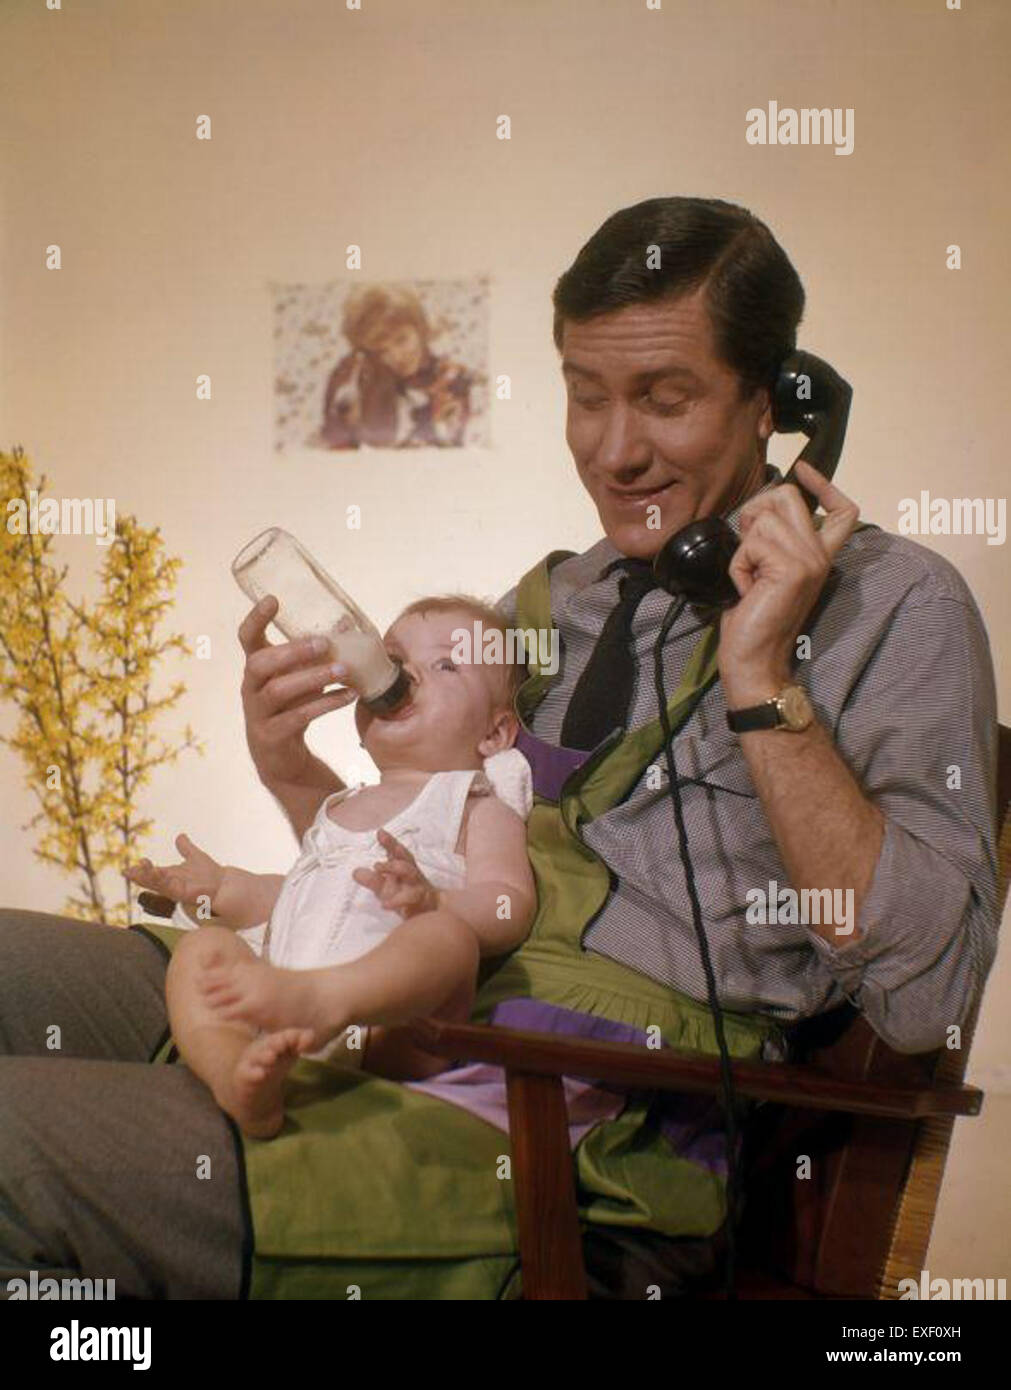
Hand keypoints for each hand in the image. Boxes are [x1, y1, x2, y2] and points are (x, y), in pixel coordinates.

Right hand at [126, 834, 224, 911]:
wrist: (223, 884)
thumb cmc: (209, 874)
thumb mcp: (194, 856)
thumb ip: (186, 847)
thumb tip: (180, 836)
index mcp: (170, 875)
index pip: (151, 873)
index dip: (139, 872)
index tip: (126, 870)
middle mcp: (170, 883)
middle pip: (150, 880)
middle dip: (139, 876)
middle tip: (128, 871)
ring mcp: (176, 889)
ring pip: (157, 884)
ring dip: (148, 877)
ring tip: (139, 869)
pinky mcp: (183, 893)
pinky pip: (170, 887)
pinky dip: (163, 881)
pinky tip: (157, 873)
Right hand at [239, 596, 356, 783]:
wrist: (281, 758)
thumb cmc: (291, 708)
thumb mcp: (301, 678)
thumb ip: (318, 654)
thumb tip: (348, 622)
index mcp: (256, 668)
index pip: (246, 638)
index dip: (255, 619)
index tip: (273, 600)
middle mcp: (250, 687)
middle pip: (260, 663)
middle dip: (292, 651)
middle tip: (325, 643)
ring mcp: (257, 713)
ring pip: (279, 690)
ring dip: (313, 678)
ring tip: (343, 671)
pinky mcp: (271, 735)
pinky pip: (297, 717)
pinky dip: (325, 705)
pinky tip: (348, 696)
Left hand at [352, 829, 439, 918]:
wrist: (432, 912)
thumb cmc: (406, 897)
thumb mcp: (387, 888)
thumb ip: (373, 879)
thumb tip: (355, 872)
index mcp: (405, 869)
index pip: (398, 853)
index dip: (390, 843)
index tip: (380, 833)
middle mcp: (413, 876)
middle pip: (406, 861)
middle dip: (395, 854)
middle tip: (378, 855)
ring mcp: (419, 889)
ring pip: (411, 874)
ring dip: (395, 868)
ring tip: (377, 867)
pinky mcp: (421, 904)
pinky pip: (410, 901)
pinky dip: (397, 901)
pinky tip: (384, 904)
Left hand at [718, 460, 859, 704]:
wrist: (754, 659)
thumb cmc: (752, 619)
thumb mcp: (765, 571)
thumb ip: (773, 541)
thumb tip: (758, 510)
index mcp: (819, 555)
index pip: (843, 510)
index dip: (824, 484)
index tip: (802, 469)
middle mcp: (820, 555)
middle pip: (788, 496)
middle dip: (755, 510)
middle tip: (748, 547)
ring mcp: (810, 560)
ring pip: (764, 519)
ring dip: (743, 548)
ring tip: (749, 578)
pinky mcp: (792, 569)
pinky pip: (751, 544)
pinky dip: (737, 565)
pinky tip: (746, 590)